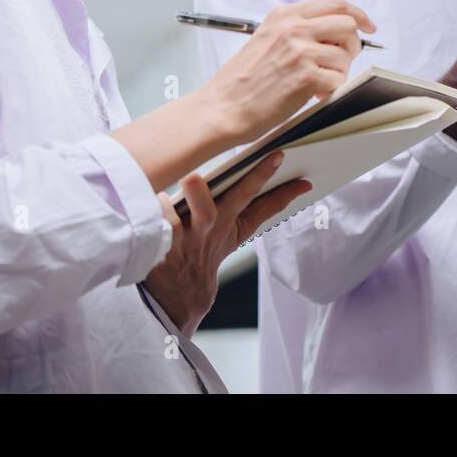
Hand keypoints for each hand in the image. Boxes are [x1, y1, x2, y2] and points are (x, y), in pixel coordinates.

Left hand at [143, 151, 309, 337]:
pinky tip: (155, 198)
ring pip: (199, 209)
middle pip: (240, 199)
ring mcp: (191, 238)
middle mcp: (215, 230)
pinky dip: (160, 206)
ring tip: (193, 177)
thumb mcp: (232, 233)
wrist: (175, 298)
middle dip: (257, 177)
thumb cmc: (201, 253)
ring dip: (197, 191)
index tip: (300, 176)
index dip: (284, 191)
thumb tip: (283, 181)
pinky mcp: (165, 244)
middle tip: (272, 158)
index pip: (264, 206)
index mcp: (233, 226)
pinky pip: (163, 217)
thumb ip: (252, 206)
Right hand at [198, 0, 375, 145]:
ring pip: (346, 56)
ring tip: (316, 83)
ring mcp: (300, 50)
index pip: (334, 3)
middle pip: (348, 25)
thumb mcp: (265, 39)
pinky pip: (338, 80)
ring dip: (337, 72)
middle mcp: (293, 28)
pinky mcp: (306, 75)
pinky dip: (330, 90)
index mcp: (283, 16)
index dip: (358, 14)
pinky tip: (312, 94)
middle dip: (351, 46)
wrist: (222, 107)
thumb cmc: (240, 81)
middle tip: (341, 62)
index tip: (367, 25)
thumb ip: (294, 30)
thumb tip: (331, 33)